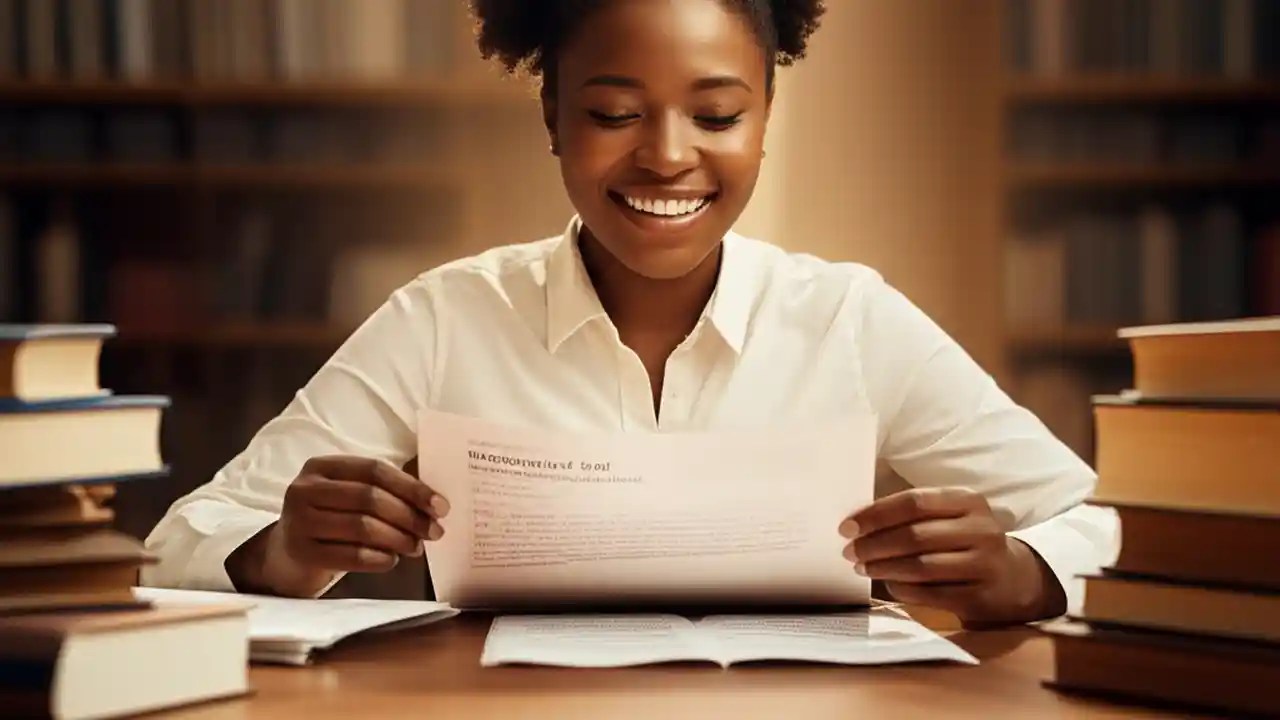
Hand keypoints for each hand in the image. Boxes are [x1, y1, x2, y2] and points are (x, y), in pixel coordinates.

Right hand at [229, 456, 448, 596]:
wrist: (284, 556)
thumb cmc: (330, 522)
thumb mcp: (348, 497)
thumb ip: (383, 492)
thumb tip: (435, 502)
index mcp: (321, 467)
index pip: (374, 470)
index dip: (411, 487)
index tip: (440, 505)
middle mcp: (304, 489)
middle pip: (370, 498)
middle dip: (409, 515)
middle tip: (434, 531)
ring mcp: (299, 522)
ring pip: (363, 527)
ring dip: (398, 539)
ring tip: (416, 547)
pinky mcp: (302, 553)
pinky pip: (352, 555)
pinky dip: (379, 558)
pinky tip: (392, 560)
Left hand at [838, 487, 1064, 626]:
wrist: (1014, 579)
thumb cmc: (966, 542)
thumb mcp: (951, 518)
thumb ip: (913, 515)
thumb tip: (858, 523)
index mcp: (969, 501)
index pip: (914, 502)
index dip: (876, 514)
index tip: (847, 526)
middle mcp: (981, 530)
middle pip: (914, 535)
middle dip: (874, 544)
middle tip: (849, 551)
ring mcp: (984, 565)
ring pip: (920, 566)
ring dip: (883, 568)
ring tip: (862, 567)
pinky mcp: (980, 597)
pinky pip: (929, 594)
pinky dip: (902, 589)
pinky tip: (888, 584)